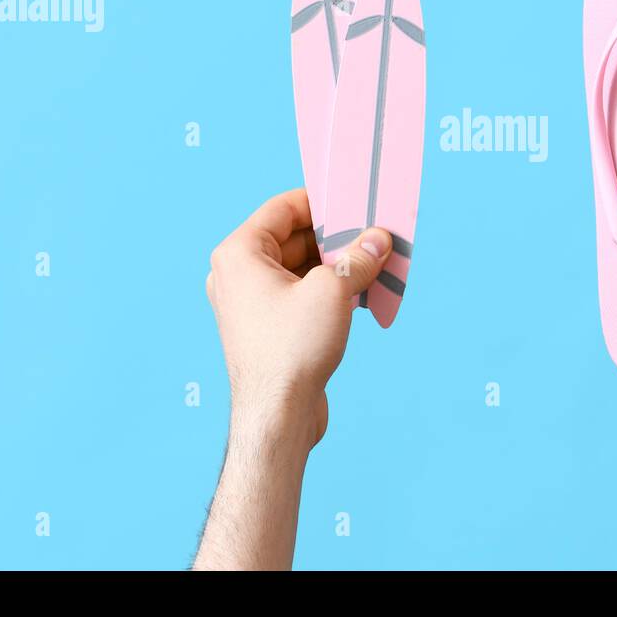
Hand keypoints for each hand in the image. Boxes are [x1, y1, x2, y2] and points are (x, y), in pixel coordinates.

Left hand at [205, 187, 391, 450]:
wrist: (277, 416)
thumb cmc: (292, 350)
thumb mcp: (334, 291)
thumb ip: (358, 257)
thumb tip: (378, 240)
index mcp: (240, 253)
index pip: (284, 208)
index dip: (322, 202)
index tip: (356, 200)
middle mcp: (238, 274)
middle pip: (294, 238)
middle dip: (337, 237)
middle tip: (374, 233)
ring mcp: (252, 303)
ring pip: (302, 269)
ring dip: (339, 265)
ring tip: (376, 262)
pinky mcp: (269, 328)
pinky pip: (302, 294)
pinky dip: (331, 290)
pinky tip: (364, 292)